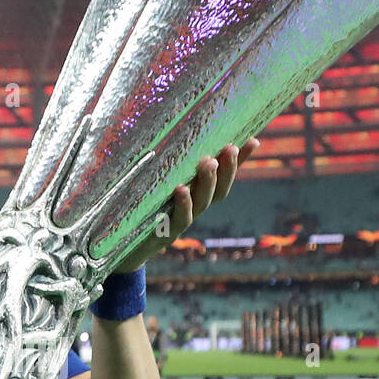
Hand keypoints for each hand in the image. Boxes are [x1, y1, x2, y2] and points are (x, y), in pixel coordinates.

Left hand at [114, 138, 259, 273]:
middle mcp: (193, 208)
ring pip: (201, 202)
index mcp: (196, 195)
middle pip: (218, 190)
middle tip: (229, 148)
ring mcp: (180, 221)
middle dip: (227, 169)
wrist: (123, 248)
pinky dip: (182, 205)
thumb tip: (172, 130)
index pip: (224, 177)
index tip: (254, 141)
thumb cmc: (142, 210)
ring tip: (209, 162)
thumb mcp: (157, 185)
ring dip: (207, 182)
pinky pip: (177, 219)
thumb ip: (169, 166)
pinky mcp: (164, 233)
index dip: (240, 162)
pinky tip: (182, 190)